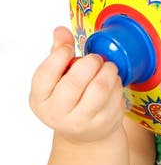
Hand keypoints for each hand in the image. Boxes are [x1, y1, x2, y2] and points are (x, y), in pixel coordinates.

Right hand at [29, 26, 124, 142]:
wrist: (85, 134)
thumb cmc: (69, 97)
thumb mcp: (57, 77)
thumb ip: (58, 51)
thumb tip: (60, 30)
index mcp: (39, 99)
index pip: (45, 74)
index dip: (59, 55)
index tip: (69, 48)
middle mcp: (57, 114)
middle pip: (76, 81)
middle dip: (90, 62)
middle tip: (95, 59)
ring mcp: (81, 122)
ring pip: (100, 87)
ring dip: (108, 70)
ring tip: (106, 68)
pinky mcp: (104, 124)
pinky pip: (116, 95)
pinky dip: (117, 84)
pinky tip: (112, 84)